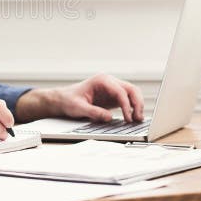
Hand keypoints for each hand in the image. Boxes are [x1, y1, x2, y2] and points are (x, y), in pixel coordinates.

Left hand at [16, 73, 143, 122]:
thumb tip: (109, 117)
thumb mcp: (78, 108)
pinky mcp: (113, 97)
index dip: (126, 105)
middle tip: (138, 119)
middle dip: (137, 103)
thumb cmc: (68, 101)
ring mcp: (112, 89)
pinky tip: (133, 118)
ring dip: (137, 105)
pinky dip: (133, 108)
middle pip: (131, 90)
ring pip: (132, 94)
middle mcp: (109, 82)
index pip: (120, 91)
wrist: (62, 100)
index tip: (128, 118)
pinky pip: (128, 101)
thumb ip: (93, 112)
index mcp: (101, 80)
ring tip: (138, 120)